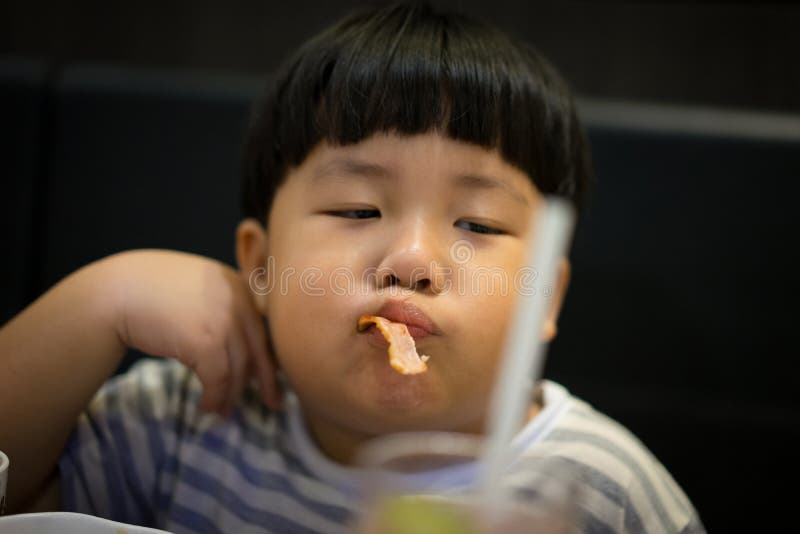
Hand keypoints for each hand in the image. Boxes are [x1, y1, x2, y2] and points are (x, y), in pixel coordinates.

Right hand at [110, 250, 280, 413]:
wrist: (116, 292)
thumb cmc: (149, 291)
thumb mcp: (197, 288)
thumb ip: (221, 306)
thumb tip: (238, 345)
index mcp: (236, 284)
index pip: (261, 326)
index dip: (268, 355)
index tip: (273, 375)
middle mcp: (237, 300)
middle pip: (258, 348)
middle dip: (267, 379)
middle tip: (273, 403)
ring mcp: (224, 320)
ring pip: (239, 368)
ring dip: (232, 394)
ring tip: (225, 412)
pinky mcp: (206, 342)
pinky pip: (219, 378)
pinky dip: (215, 396)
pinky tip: (207, 406)